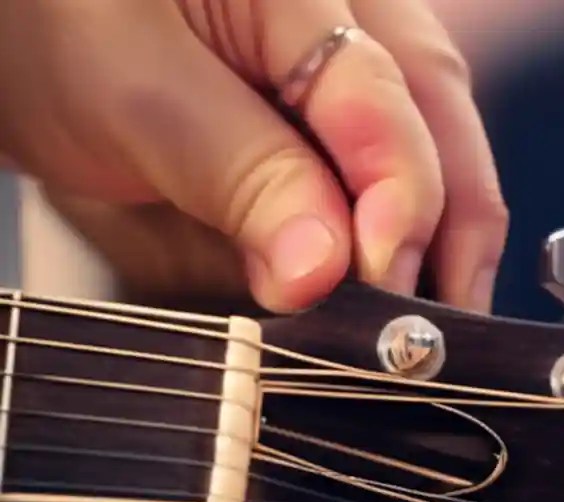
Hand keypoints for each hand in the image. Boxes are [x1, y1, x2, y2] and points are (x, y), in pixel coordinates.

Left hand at [0, 0, 506, 312]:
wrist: (23, 37)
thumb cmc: (58, 30)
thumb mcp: (139, 98)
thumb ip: (244, 177)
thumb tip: (324, 271)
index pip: (384, 102)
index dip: (398, 203)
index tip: (382, 287)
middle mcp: (355, 22)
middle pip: (441, 130)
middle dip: (449, 235)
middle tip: (433, 336)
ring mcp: (353, 71)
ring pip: (434, 157)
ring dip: (438, 245)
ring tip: (426, 328)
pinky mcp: (333, 121)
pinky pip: (389, 178)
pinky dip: (395, 242)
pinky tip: (391, 292)